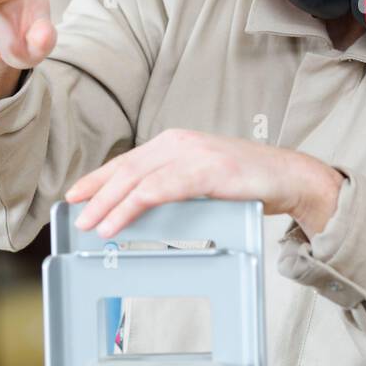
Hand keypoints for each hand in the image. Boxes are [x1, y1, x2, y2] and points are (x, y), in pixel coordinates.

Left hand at [65, 129, 343, 237]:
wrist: (291, 177)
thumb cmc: (251, 182)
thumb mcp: (205, 180)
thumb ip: (176, 185)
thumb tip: (145, 206)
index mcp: (178, 142)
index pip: (130, 160)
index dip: (100, 177)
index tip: (77, 193)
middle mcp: (181, 142)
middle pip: (127, 168)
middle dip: (97, 191)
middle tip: (75, 214)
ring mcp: (193, 154)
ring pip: (137, 178)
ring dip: (108, 203)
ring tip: (90, 224)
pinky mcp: (205, 170)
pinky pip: (158, 189)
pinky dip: (131, 206)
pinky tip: (117, 221)